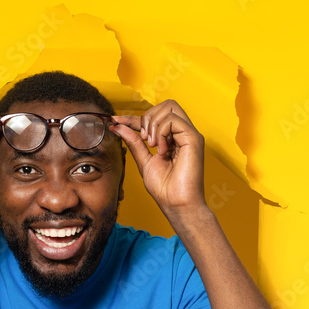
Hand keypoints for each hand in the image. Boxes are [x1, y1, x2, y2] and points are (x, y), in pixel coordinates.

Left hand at [111, 100, 205, 215]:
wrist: (176, 204)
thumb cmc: (165, 189)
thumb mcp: (144, 161)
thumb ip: (134, 142)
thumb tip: (118, 126)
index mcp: (173, 138)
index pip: (153, 117)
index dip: (132, 117)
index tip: (115, 120)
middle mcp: (183, 133)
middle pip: (165, 104)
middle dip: (147, 117)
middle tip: (144, 140)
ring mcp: (189, 134)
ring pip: (169, 107)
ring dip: (153, 124)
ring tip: (152, 146)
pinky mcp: (194, 138)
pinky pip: (172, 120)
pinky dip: (161, 132)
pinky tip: (161, 150)